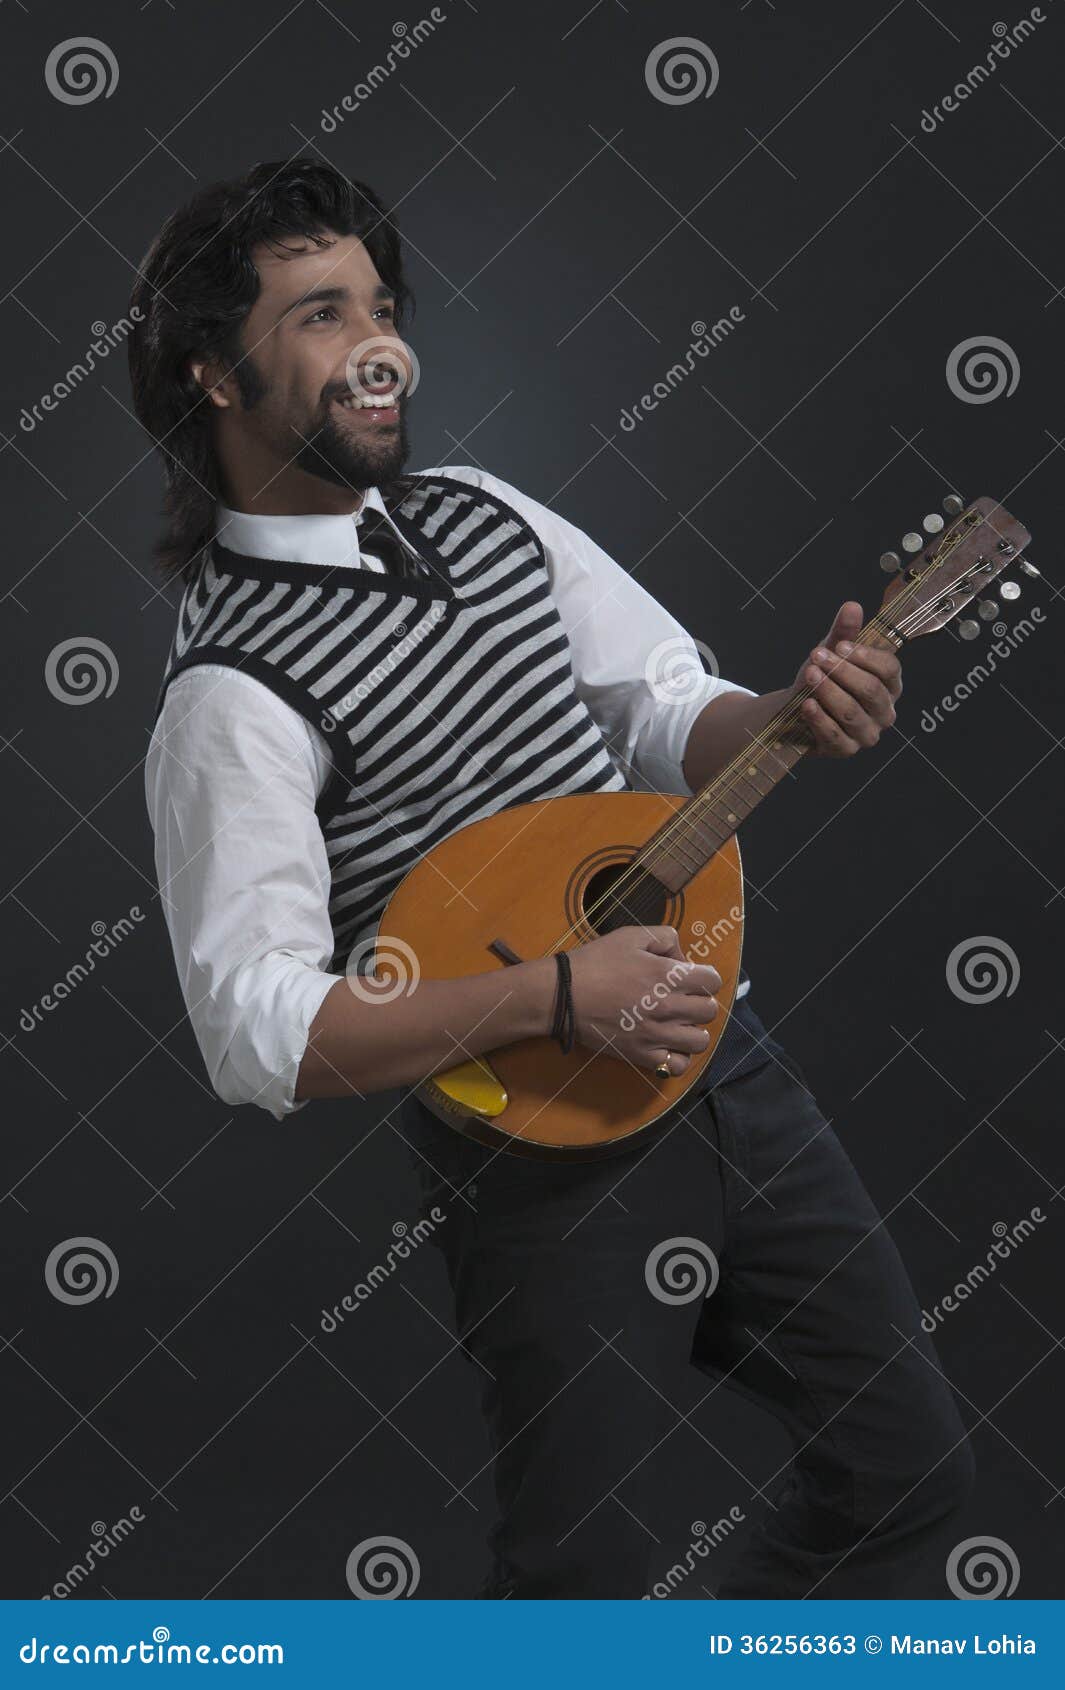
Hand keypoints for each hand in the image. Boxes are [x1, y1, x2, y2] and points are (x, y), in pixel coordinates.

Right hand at [566, 926, 721, 1074]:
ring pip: (701, 1040)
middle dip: (699, 1000)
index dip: (703, 976)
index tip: (688, 977)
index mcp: (668, 975)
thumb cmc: (595, 962)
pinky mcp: (642, 1055)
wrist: (562, 995)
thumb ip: (665, 937)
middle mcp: (668, 1007)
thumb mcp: (631, 935)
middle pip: (709, 1010)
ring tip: (677, 1023)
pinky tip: (667, 1044)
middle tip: (681, 998)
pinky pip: (678, 1066)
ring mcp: (656, 1034)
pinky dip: (678, 1057)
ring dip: (693, 1030)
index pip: (712, 980)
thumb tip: (682, 958)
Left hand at [792, 600, 901, 756]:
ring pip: (852, 712)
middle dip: (842, 671)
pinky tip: (807, 704)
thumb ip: (843, 633)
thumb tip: (852, 606)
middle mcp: (884, 711)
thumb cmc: (822, 679)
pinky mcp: (846, 749)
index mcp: (889, 685)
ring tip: (810, 674)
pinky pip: (835, 735)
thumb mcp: (831, 654)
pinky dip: (819, 718)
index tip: (839, 646)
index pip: (890, 669)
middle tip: (817, 656)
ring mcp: (867, 733)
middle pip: (871, 690)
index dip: (865, 656)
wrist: (795, 711)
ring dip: (828, 691)